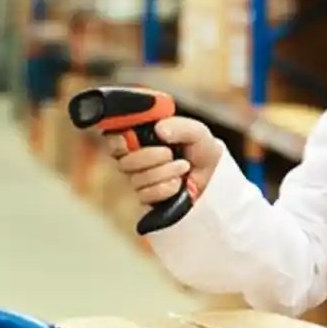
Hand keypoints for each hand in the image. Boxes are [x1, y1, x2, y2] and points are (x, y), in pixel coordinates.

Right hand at [105, 117, 223, 205]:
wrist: (213, 176)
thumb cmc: (200, 150)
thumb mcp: (196, 132)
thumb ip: (180, 126)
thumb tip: (159, 130)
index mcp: (140, 138)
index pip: (113, 139)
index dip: (117, 141)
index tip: (129, 140)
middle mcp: (134, 160)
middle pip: (124, 162)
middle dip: (150, 157)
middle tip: (169, 153)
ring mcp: (139, 181)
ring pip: (137, 180)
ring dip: (165, 172)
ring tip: (183, 167)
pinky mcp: (146, 200)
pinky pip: (146, 195)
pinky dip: (166, 188)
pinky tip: (178, 184)